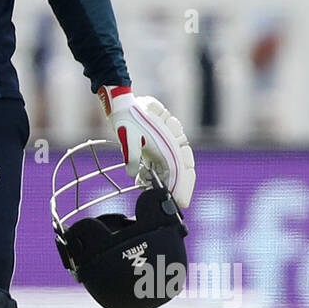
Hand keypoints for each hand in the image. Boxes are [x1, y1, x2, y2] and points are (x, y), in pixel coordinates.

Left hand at [98, 86, 195, 209]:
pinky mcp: (161, 144)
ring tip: (158, 191)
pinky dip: (160, 172)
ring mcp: (169, 143)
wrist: (123, 104)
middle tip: (179, 203)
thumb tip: (133, 174)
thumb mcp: (127, 137)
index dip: (181, 186)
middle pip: (185, 168)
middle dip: (182, 186)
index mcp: (168, 142)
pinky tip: (146, 180)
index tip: (180, 202)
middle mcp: (173, 143)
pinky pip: (167, 161)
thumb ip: (131, 156)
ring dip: (170, 179)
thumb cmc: (127, 118)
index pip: (180, 169)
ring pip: (177, 166)